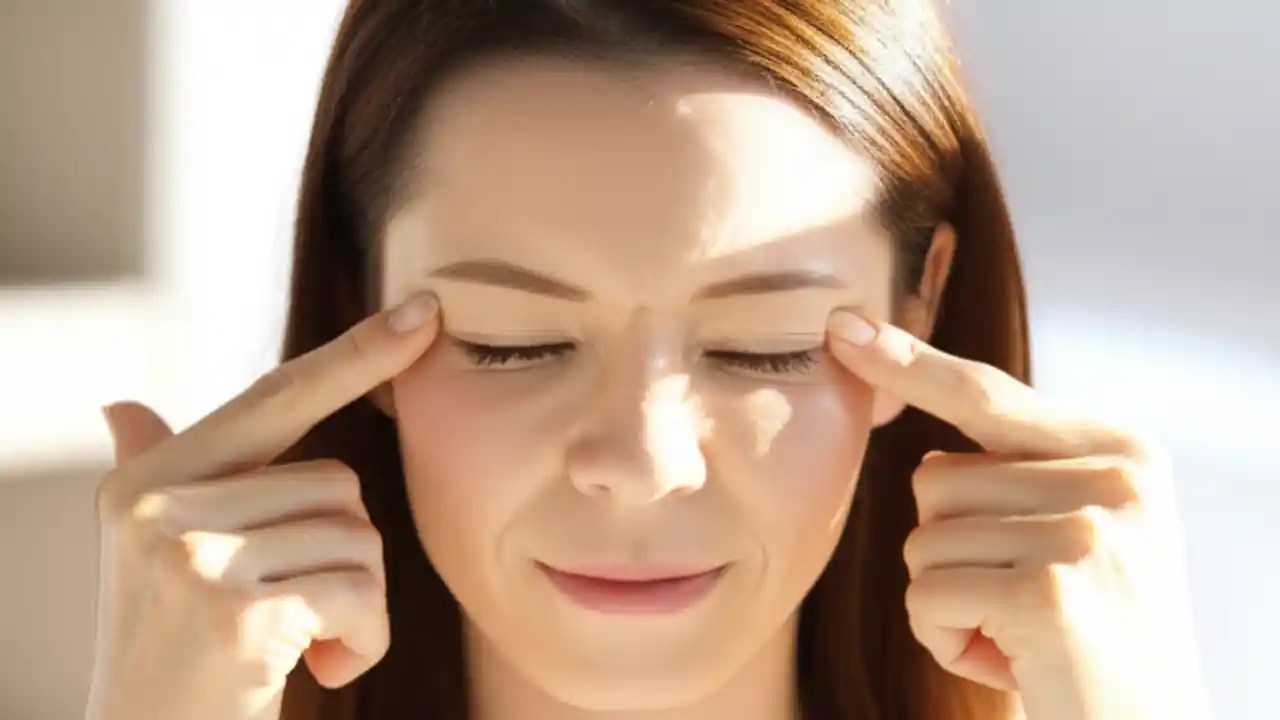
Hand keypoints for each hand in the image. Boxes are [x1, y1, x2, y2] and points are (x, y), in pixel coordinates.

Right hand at [86, 292, 439, 719]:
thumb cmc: (174, 656)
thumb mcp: (157, 559)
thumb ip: (161, 474)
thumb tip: (124, 405)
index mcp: (148, 479)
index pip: (275, 398)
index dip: (358, 352)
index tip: (426, 311)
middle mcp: (158, 507)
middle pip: (339, 483)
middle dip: (347, 556)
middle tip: (301, 617)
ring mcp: (192, 556)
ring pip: (359, 536)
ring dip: (359, 604)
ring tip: (305, 646)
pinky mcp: (237, 611)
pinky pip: (360, 592)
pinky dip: (364, 640)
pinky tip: (316, 671)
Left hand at [826, 309, 1210, 719]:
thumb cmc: (1095, 641)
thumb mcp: (1078, 538)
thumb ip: (1019, 479)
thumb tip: (924, 460)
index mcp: (1121, 450)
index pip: (988, 395)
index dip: (909, 363)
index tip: (844, 328)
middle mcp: (1113, 477)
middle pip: (934, 481)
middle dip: (953, 554)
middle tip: (1024, 607)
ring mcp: (1085, 530)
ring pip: (922, 539)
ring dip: (948, 602)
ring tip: (1021, 635)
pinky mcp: (1049, 590)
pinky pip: (925, 595)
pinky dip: (946, 640)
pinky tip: (1013, 662)